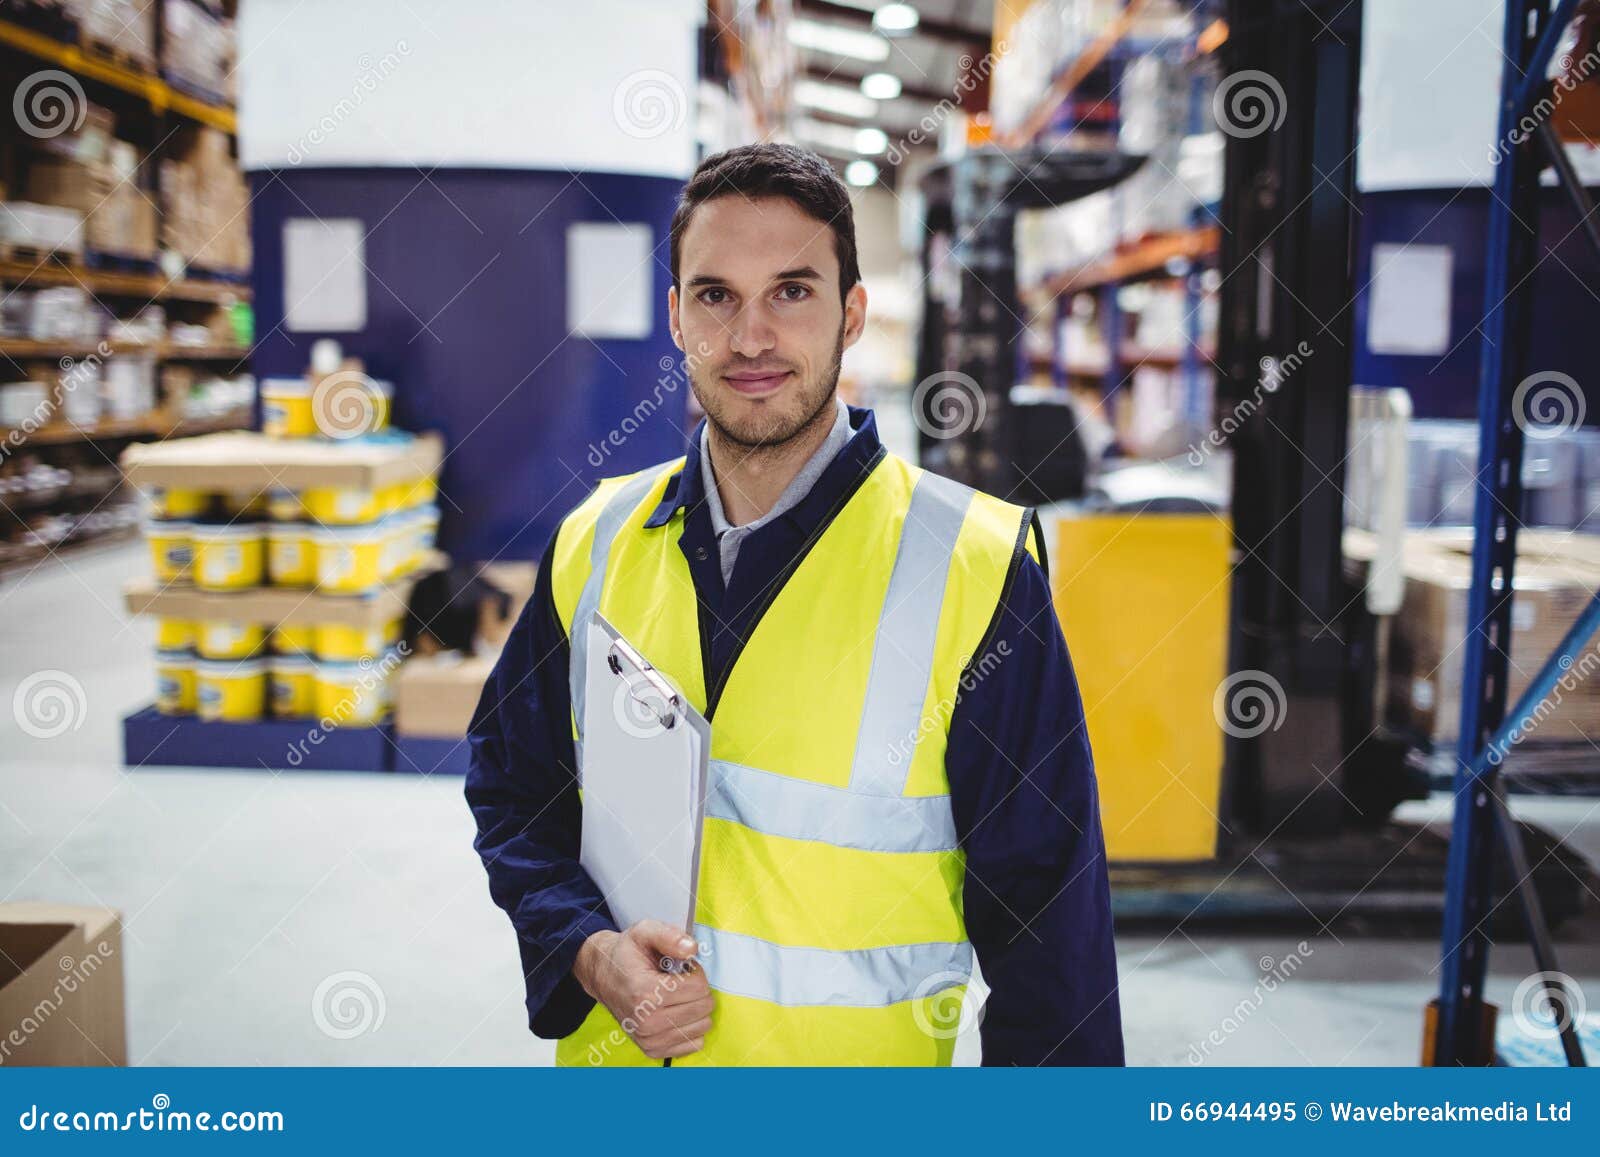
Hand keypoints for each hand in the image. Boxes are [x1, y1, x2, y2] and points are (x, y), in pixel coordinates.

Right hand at [574, 919, 711, 1058]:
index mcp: (645, 992)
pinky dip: (691, 1026)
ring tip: (675, 996)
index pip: (699, 987)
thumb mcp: (644, 932)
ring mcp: (649, 1038)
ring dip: (695, 1008)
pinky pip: (693, 1043)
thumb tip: (692, 948)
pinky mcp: (653, 1049)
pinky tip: (676, 1012)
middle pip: (703, 1007)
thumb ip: (670, 936)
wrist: (602, 974)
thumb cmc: (625, 954)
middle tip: (678, 981)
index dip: (695, 972)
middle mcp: (646, 1021)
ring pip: (701, 1026)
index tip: (681, 968)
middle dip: (697, 990)